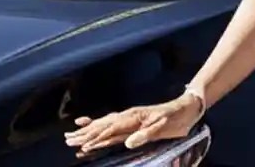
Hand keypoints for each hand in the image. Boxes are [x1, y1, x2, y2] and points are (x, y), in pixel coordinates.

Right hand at [64, 94, 202, 156]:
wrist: (186, 108)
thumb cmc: (176, 117)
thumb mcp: (163, 126)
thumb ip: (145, 134)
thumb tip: (128, 142)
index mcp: (133, 118)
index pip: (111, 130)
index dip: (97, 138)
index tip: (83, 146)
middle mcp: (127, 117)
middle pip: (102, 126)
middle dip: (85, 134)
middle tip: (68, 140)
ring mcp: (128, 118)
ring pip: (103, 125)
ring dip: (87, 131)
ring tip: (71, 136)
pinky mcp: (130, 121)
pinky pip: (110, 123)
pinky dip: (97, 124)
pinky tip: (88, 123)